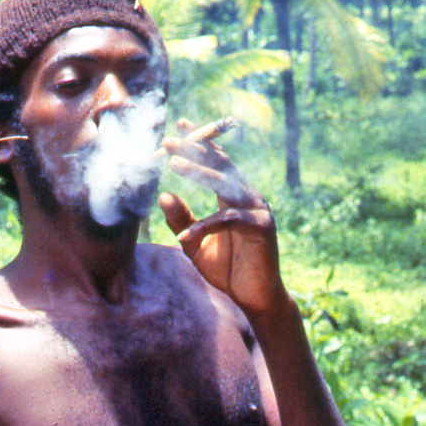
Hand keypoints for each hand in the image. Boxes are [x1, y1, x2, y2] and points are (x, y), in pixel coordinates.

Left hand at [158, 118, 284, 315]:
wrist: (253, 299)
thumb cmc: (227, 270)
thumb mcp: (195, 243)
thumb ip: (182, 219)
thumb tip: (163, 194)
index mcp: (233, 197)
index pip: (216, 164)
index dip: (198, 145)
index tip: (178, 126)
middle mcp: (248, 198)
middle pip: (221, 167)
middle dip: (194, 152)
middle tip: (169, 141)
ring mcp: (258, 210)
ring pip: (226, 185)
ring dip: (199, 173)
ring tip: (173, 164)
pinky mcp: (262, 227)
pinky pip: (229, 220)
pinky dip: (205, 225)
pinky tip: (184, 235)